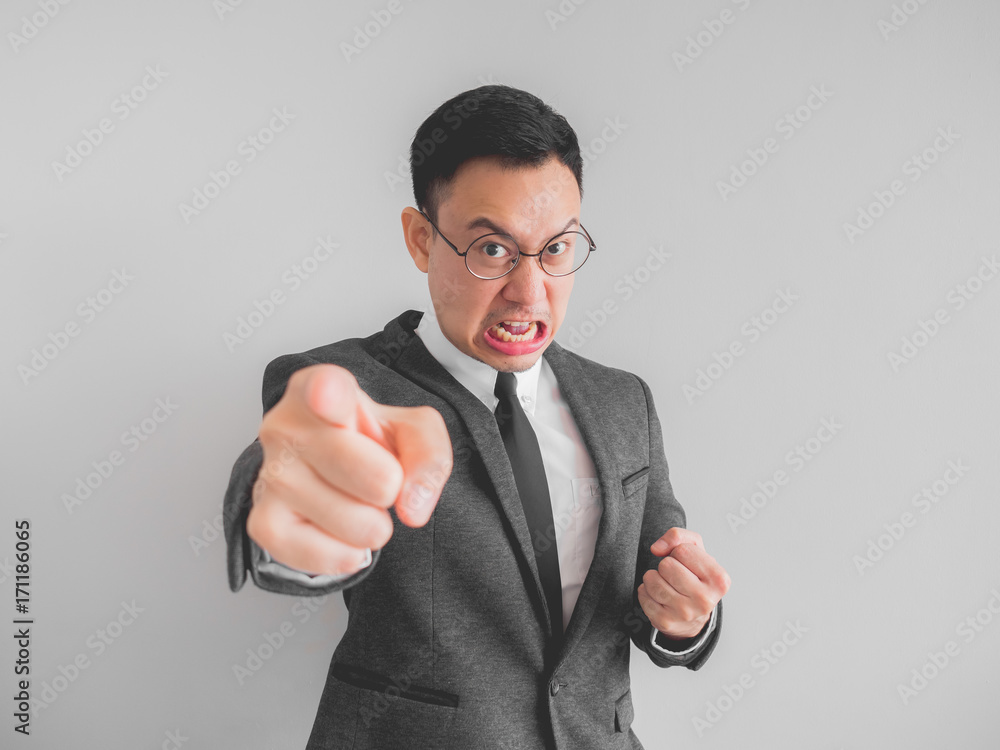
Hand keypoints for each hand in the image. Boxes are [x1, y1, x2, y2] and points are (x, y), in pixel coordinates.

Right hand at [247, 364, 452, 576]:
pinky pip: (316, 553)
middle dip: (389, 487)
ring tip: (361, 505)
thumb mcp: (414, 430)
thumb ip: (427, 454)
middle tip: (381, 480)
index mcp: (321, 389)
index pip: (323, 388)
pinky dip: (343, 555)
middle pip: (363, 470)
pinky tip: (347, 539)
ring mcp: (270, 474)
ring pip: (349, 519)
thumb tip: (411, 507)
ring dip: (372, 526)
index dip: (329, 396)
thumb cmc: (370, 442)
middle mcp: (285, 426)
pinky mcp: (263, 521)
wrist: (339, 471)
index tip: (330, 397)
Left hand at [637, 528, 729, 638]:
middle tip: (676, 575)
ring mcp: (684, 613)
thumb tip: (657, 548)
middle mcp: (704, 599)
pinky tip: (659, 596)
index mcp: (719, 580)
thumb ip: (678, 536)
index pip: (683, 550)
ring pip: (652, 578)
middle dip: (666, 565)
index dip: (679, 552)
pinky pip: (642, 593)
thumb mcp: (696, 550)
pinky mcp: (665, 621)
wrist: (694, 615)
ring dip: (654, 577)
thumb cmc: (695, 578)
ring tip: (667, 584)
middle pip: (666, 565)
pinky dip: (646, 590)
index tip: (687, 564)